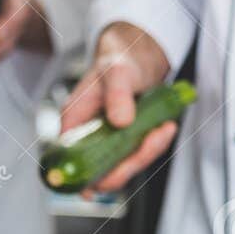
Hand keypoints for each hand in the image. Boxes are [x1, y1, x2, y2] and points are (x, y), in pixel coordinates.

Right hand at [57, 22, 173, 192]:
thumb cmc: (118, 59)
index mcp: (73, 122)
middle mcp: (87, 137)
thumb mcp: (117, 72)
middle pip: (100, 172)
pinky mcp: (125, 142)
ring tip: (164, 129)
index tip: (108, 177)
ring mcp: (106, 142)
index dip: (85, 176)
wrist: (136, 55)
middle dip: (128, 164)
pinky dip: (154, 146)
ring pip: (122, 167)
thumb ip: (117, 95)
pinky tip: (164, 128)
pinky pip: (138, 155)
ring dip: (146, 154)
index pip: (70, 161)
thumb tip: (121, 121)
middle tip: (151, 141)